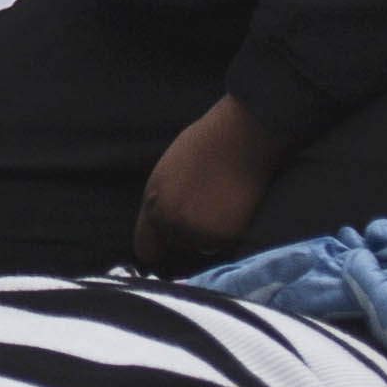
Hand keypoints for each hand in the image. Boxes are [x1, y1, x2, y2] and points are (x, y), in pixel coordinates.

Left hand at [132, 94, 281, 272]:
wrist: (239, 138)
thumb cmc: (202, 148)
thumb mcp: (164, 174)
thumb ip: (159, 204)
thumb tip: (159, 230)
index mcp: (153, 206)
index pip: (146, 249)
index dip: (156, 247)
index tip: (165, 245)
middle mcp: (171, 224)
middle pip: (178, 245)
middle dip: (188, 230)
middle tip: (205, 201)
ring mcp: (199, 232)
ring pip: (202, 246)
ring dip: (209, 232)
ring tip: (220, 201)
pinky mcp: (226, 237)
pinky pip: (225, 245)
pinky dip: (230, 232)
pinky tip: (234, 206)